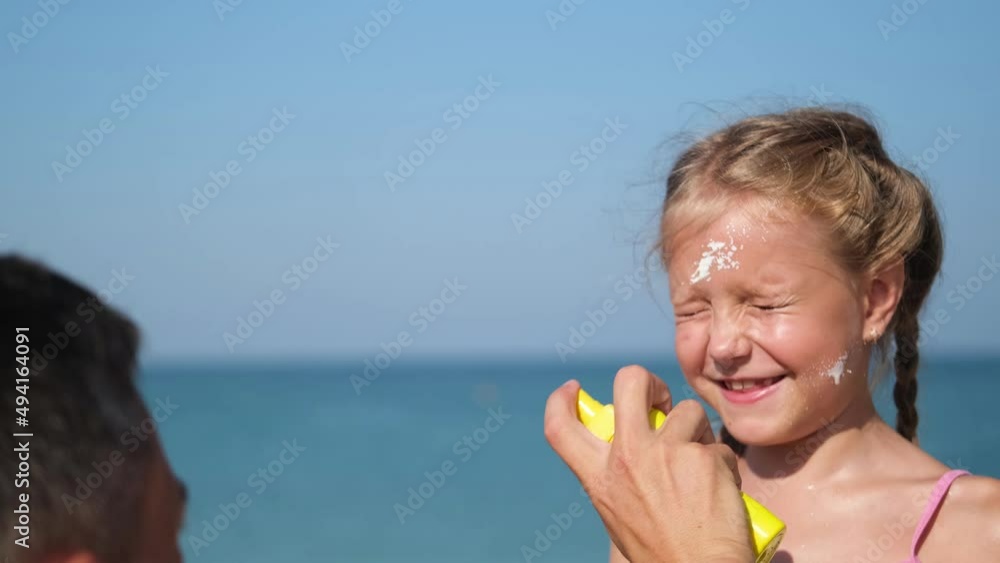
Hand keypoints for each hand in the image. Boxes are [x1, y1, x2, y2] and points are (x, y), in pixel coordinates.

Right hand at [544, 366, 753, 562]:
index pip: (560, 427)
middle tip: (660, 400)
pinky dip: (723, 465)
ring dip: (698, 433)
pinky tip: (721, 492)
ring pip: (688, 411)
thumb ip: (617, 476)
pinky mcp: (704, 456)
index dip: (561, 400)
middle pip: (629, 381)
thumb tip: (628, 447)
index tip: (573, 390)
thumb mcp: (619, 514)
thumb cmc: (662, 553)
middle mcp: (627, 458)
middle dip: (648, 380)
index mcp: (599, 478)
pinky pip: (718, 446)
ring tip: (701, 467)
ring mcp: (666, 453)